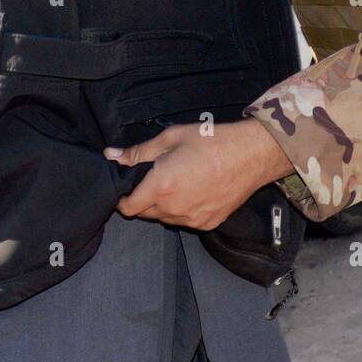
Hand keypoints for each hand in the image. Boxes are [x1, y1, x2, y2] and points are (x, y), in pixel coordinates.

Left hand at [106, 119, 291, 230]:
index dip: (122, 198)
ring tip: (178, 182)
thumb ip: (138, 152)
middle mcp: (174, 208)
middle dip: (143, 199)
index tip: (127, 187)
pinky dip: (183, 210)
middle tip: (155, 177)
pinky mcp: (207, 224)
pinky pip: (185, 220)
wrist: (250, 154)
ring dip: (163, 205)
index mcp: (161, 186)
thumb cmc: (210, 141)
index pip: (128, 207)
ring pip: (165, 218)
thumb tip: (110, 156)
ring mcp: (192, 219)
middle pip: (145, 213)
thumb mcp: (170, 138)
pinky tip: (195, 190)